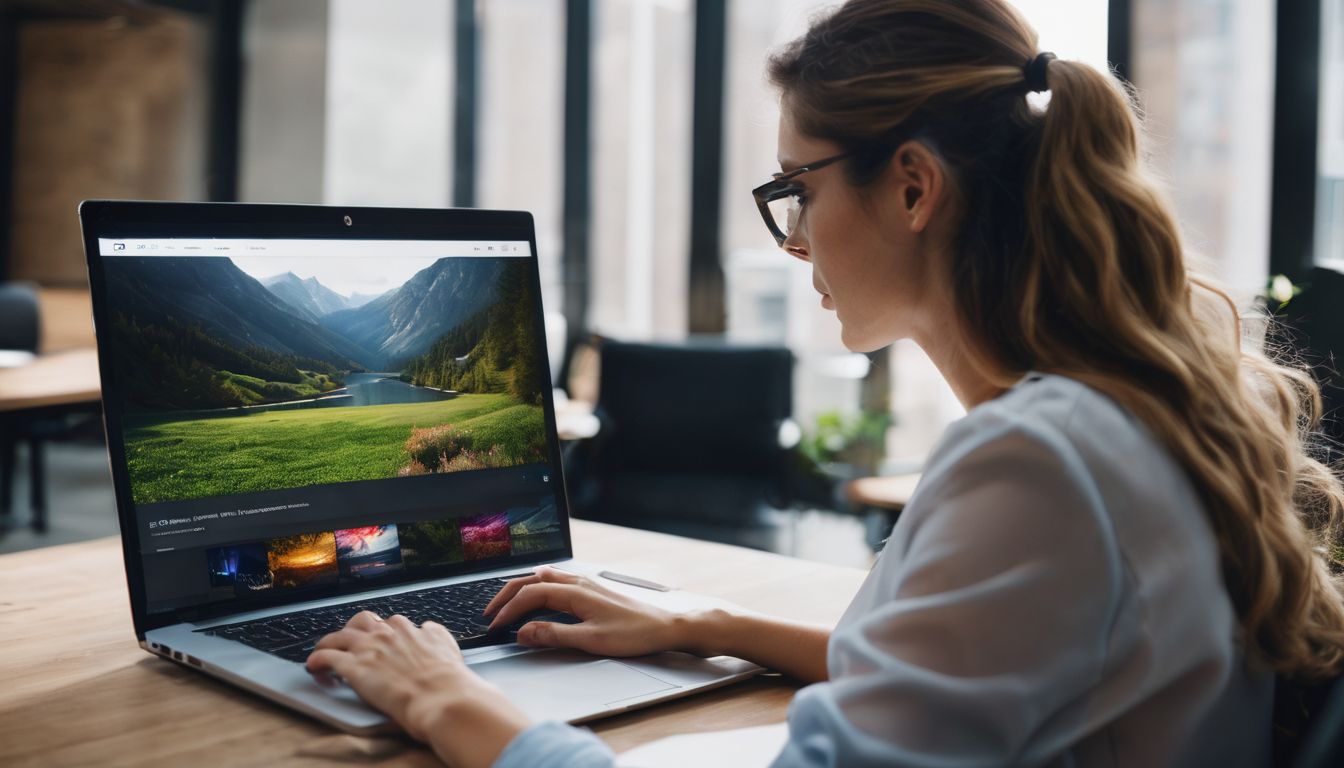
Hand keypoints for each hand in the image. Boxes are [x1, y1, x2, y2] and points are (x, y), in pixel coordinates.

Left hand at [307, 611, 530, 767]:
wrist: (446, 700)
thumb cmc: (457, 690)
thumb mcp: (458, 662)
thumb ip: (449, 653)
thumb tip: (454, 656)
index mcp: (422, 632)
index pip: (400, 625)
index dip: (390, 635)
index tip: (387, 644)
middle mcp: (396, 633)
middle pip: (368, 620)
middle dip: (358, 630)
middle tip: (354, 643)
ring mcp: (374, 647)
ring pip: (342, 633)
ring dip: (331, 641)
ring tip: (325, 650)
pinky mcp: (356, 665)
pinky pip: (327, 655)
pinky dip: (317, 659)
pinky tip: (313, 666)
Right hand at [484, 566, 693, 656]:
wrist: (666, 627)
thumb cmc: (634, 634)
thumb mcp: (591, 640)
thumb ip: (554, 635)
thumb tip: (523, 632)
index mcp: (575, 592)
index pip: (530, 595)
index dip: (508, 610)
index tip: (495, 626)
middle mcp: (578, 583)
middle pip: (532, 581)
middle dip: (507, 596)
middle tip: (489, 613)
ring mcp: (585, 585)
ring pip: (543, 579)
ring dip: (521, 590)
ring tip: (505, 605)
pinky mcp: (591, 591)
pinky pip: (556, 582)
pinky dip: (537, 588)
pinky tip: (537, 595)